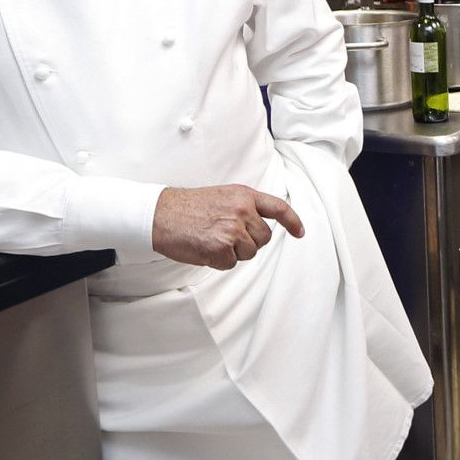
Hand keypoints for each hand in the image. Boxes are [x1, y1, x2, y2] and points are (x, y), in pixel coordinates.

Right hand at [151, 185, 304, 269]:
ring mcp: (232, 229)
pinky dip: (218, 262)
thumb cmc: (186, 208)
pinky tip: (204, 248)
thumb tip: (258, 227)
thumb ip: (242, 208)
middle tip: (224, 236)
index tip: (300, 232)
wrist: (159, 214)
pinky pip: (230, 264)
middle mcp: (242, 210)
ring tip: (210, 239)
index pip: (278, 208)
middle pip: (263, 238)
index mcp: (243, 195)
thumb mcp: (221, 197)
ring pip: (248, 253)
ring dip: (232, 253)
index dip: (293, 221)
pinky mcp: (221, 247)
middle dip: (248, 242)